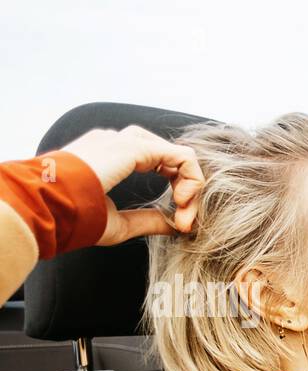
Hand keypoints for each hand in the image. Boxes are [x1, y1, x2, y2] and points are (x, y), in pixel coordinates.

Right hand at [59, 126, 204, 245]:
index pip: (159, 162)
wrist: (48, 209)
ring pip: (179, 156)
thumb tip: (175, 224)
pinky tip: (183, 202)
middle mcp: (118, 143)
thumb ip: (148, 220)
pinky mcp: (133, 148)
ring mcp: (124, 141)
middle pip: (171, 157)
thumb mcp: (119, 224)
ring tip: (184, 210)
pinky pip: (181, 156)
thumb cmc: (74, 218)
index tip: (179, 223)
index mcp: (111, 156)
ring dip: (191, 185)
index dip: (178, 191)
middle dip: (188, 190)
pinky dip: (191, 180)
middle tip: (185, 220)